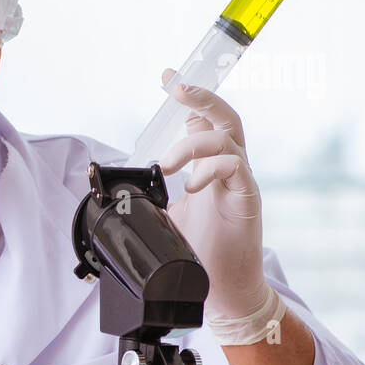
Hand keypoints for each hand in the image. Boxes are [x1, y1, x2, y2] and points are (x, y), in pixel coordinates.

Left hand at [154, 68, 269, 321]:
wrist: (223, 287)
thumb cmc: (198, 250)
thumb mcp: (165, 213)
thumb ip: (151, 190)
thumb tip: (118, 181)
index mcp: (209, 166)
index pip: (202, 121)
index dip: (188, 96)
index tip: (168, 76)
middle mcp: (229, 167)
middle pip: (224, 118)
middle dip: (202, 97)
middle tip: (178, 89)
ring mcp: (240, 181)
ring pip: (226, 138)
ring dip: (191, 144)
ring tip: (167, 166)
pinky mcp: (247, 199)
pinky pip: (235, 168)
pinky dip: (209, 169)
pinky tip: (191, 186)